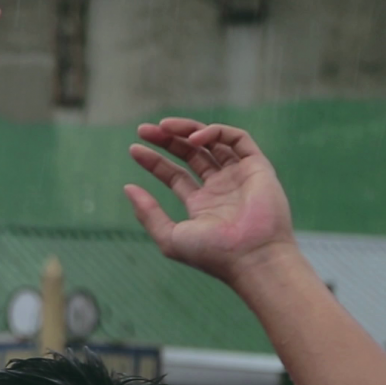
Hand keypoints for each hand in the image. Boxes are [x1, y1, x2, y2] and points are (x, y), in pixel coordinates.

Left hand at [125, 118, 299, 285]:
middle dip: (167, 140)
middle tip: (144, 130)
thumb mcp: (170, 237)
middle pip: (191, 154)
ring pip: (212, 142)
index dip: (154, 161)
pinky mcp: (258, 167)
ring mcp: (239, 176)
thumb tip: (127, 188)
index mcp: (201, 205)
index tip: (134, 149)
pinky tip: (193, 138)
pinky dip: (215, 132)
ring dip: (187, 130)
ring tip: (163, 126)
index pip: (175, 175)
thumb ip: (148, 214)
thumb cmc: (212, 254)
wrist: (251, 258)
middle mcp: (220, 188)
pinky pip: (238, 139)